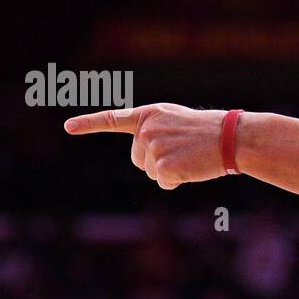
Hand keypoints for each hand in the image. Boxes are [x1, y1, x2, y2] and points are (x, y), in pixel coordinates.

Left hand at [64, 103, 226, 189]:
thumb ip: (155, 132)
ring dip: (170, 170)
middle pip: (138, 160)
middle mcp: (145, 130)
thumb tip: (150, 162)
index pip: (112, 119)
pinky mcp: (163, 167)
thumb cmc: (208, 131)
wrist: (229, 137)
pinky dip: (178, 180)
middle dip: (157, 161)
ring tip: (190, 156)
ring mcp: (153, 148)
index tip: (68, 127)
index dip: (88, 124)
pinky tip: (191, 167)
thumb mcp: (176, 122)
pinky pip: (164, 182)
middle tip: (183, 150)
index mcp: (148, 115)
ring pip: (151, 172)